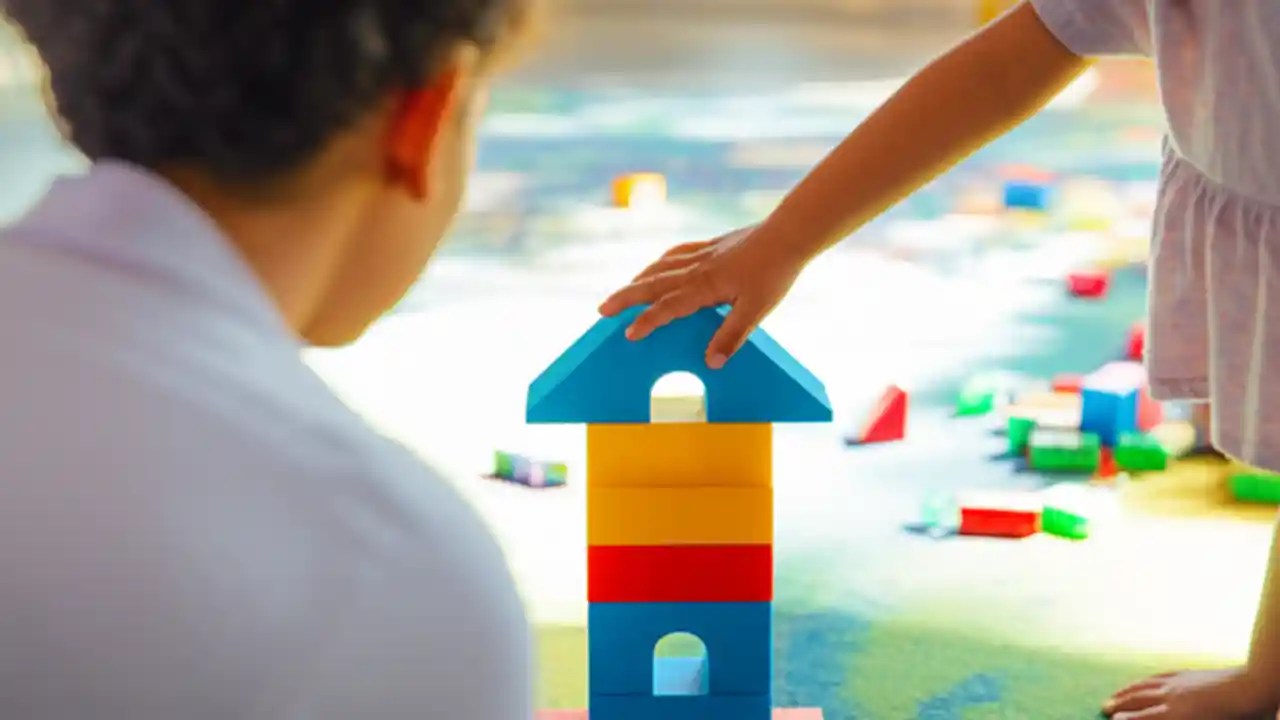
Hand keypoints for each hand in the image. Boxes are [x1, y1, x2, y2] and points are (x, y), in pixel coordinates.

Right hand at [598, 224, 805, 368]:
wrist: (789, 234)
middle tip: (602, 309)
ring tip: (624, 292)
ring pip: (660, 266)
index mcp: (704, 286)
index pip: (667, 307)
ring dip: (638, 280)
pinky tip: (659, 265)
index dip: (646, 321)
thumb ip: (731, 336)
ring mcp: (703, 254)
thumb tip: (711, 363)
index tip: (627, 334)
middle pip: (652, 283)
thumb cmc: (775, 273)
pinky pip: (677, 253)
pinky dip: (661, 262)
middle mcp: (696, 268)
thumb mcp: (756, 310)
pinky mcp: (712, 245)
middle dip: (625, 297)